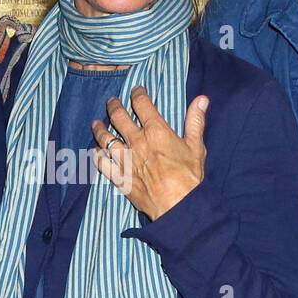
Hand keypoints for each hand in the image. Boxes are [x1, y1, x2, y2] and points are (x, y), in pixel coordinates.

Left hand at [91, 87, 208, 219]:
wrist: (177, 206)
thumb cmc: (189, 178)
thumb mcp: (196, 147)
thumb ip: (195, 121)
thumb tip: (202, 99)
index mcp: (156, 132)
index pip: (142, 104)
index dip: (137, 94)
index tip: (136, 90)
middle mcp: (137, 142)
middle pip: (118, 117)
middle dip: (113, 106)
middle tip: (111, 101)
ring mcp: (125, 160)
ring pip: (105, 138)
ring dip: (99, 129)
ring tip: (96, 123)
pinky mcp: (120, 177)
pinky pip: (102, 163)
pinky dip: (97, 156)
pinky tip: (95, 152)